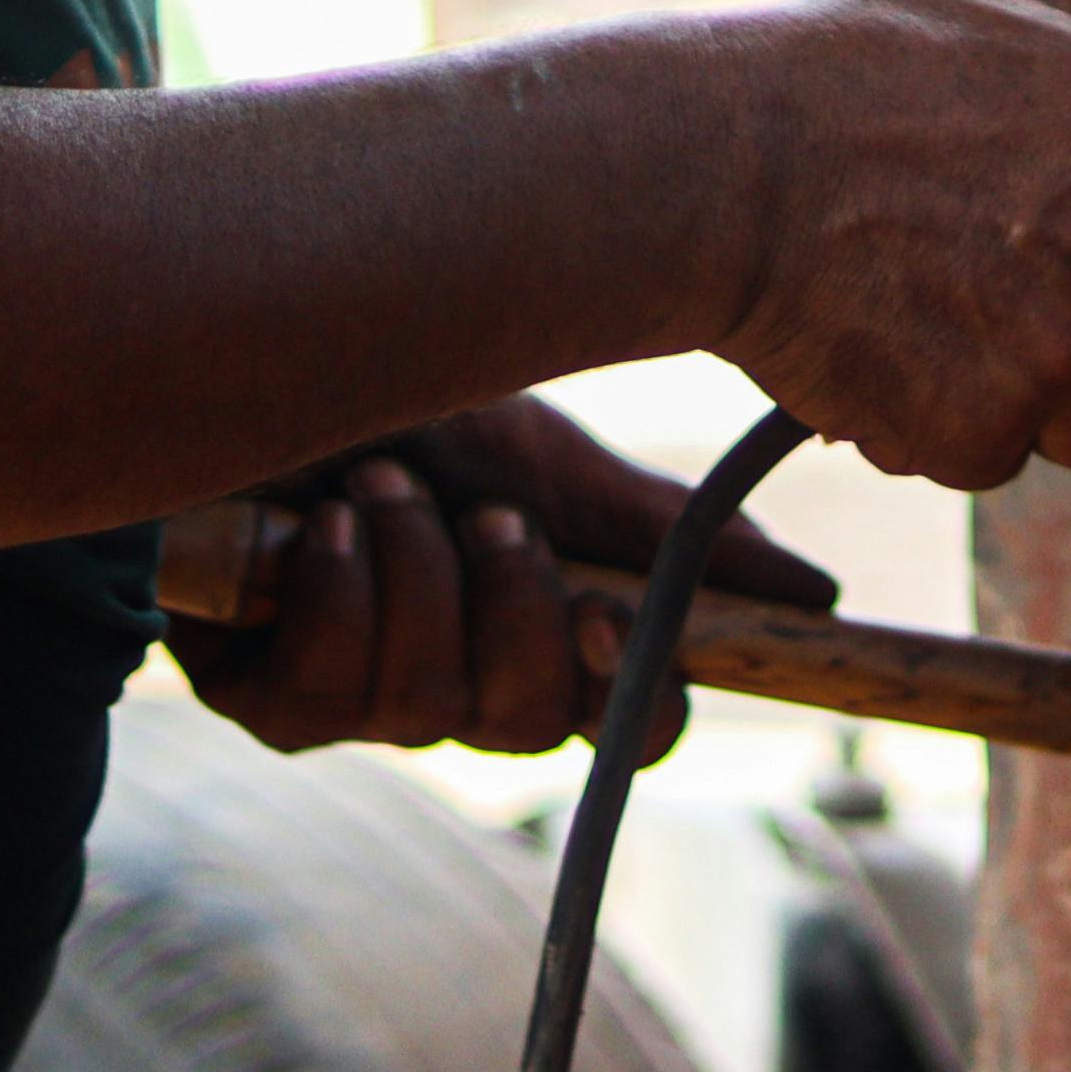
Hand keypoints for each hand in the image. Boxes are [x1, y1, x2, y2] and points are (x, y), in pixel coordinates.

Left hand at [164, 394, 834, 758]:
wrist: (255, 343)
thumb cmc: (398, 390)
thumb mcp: (545, 452)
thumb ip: (664, 529)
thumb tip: (816, 595)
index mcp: (543, 630)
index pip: (635, 725)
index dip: (638, 697)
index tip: (607, 617)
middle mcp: (459, 686)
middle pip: (537, 728)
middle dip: (513, 607)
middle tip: (484, 514)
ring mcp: (359, 704)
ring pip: (430, 707)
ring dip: (417, 567)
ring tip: (378, 482)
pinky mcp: (264, 700)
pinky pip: (330, 691)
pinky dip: (340, 580)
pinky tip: (320, 520)